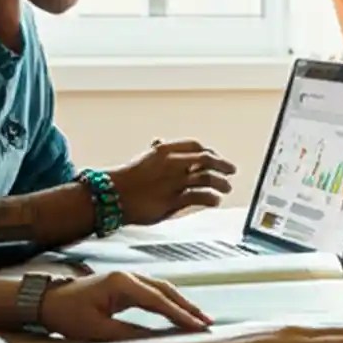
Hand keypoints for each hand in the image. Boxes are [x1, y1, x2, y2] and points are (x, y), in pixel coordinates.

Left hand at [40, 272, 211, 340]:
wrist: (46, 300)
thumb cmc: (67, 314)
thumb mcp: (96, 329)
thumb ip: (127, 334)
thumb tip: (155, 342)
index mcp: (122, 284)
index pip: (159, 300)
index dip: (180, 314)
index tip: (197, 326)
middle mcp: (129, 276)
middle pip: (166, 290)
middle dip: (188, 307)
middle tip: (207, 322)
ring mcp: (128, 278)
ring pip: (162, 289)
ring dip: (181, 303)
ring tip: (199, 318)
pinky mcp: (125, 285)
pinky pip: (153, 292)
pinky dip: (168, 302)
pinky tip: (178, 312)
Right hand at [108, 139, 236, 224]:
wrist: (111, 195)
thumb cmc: (127, 179)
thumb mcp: (144, 159)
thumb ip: (158, 152)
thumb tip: (160, 141)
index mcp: (165, 150)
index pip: (196, 146)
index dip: (210, 152)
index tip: (217, 158)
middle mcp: (172, 163)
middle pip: (207, 159)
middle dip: (223, 165)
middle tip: (231, 170)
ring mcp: (173, 182)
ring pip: (207, 178)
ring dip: (221, 182)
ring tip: (226, 187)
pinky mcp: (173, 200)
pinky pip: (199, 197)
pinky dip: (212, 198)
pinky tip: (215, 201)